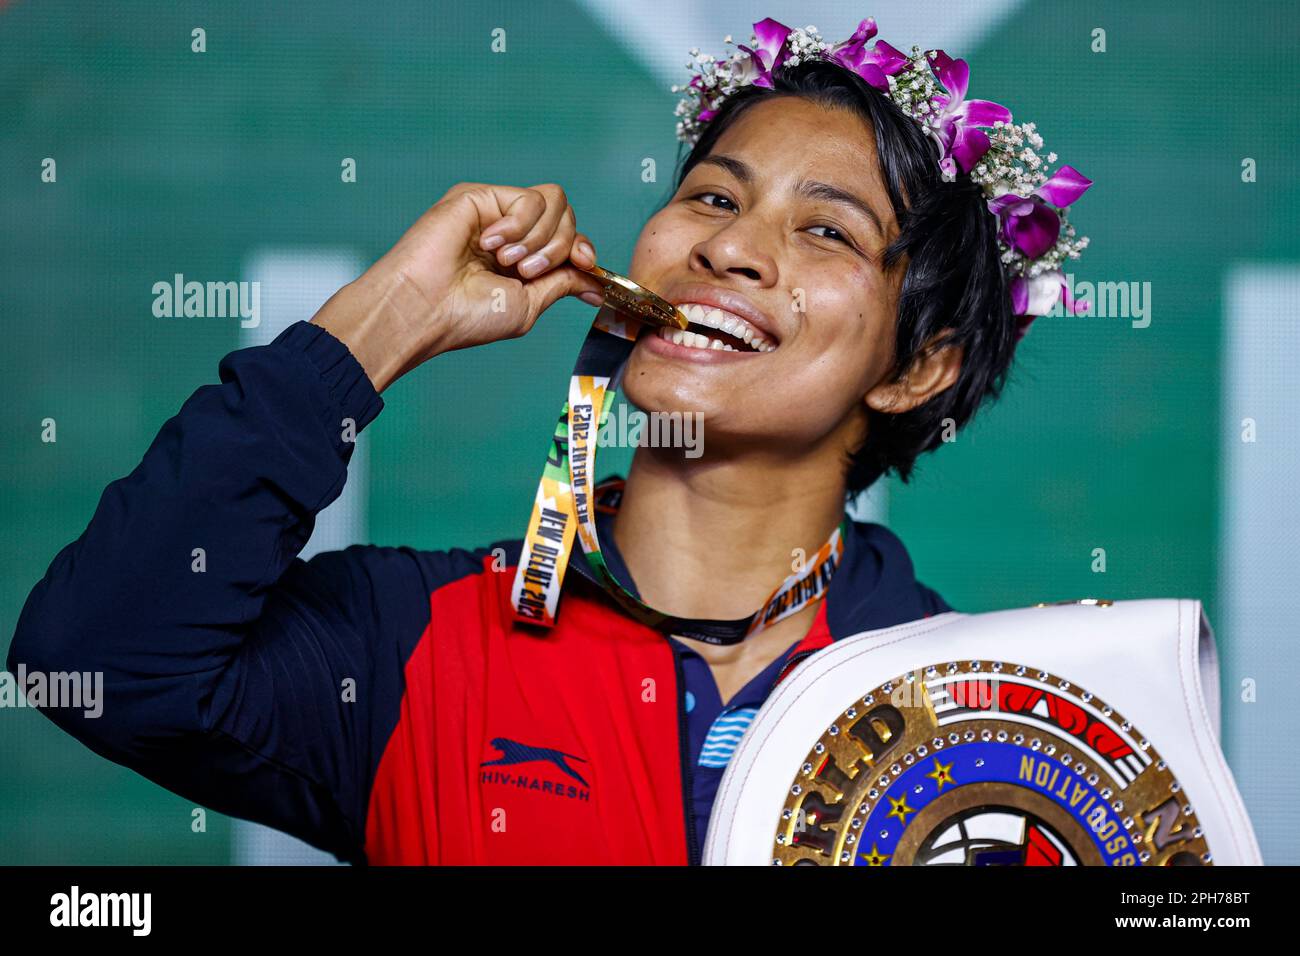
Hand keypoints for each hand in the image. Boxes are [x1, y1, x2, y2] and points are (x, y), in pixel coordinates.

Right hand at [312, 182, 605, 391]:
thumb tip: (596, 282)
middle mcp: (511, 231)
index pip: (569, 237)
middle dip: (560, 247)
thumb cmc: (467, 315)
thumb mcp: (529, 304)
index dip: (583, 248)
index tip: (585, 265)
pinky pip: (529, 199)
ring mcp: (496, 211)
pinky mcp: (480, 196)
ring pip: (554, 202)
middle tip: (527, 273)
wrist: (426, 309)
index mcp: (522, 258)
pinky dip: (519, 227)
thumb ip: (562, 283)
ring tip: (507, 262)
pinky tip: (490, 246)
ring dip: (539, 239)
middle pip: (567, 216)